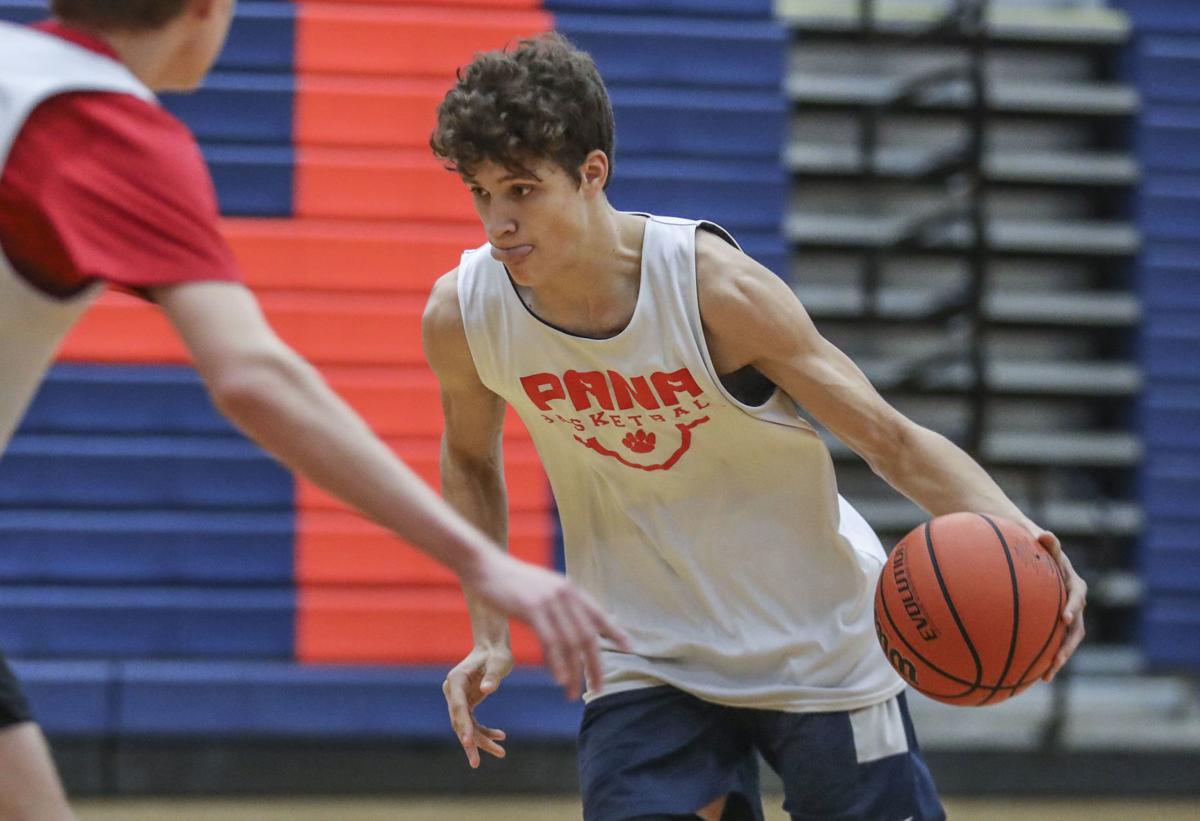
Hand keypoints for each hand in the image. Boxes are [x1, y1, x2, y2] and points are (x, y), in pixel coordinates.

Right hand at [444, 645, 512, 768]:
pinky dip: (485, 731)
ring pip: (466, 726)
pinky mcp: (467, 702)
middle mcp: (453, 691)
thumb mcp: (499, 662)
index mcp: (456, 680)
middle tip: (476, 763)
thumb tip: (486, 689)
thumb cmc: (497, 653)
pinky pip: (473, 722)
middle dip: (469, 742)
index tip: (468, 742)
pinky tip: (500, 736)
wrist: (493, 648)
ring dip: (481, 741)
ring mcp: (458, 698)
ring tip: (501, 752)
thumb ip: (493, 675)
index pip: (457, 707)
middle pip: (458, 721)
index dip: (463, 725)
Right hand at [463, 551, 630, 699]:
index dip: (615, 632)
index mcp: (570, 589)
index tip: (630, 648)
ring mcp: (550, 601)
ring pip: (570, 643)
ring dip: (575, 672)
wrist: (486, 566)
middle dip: (595, 665)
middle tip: (598, 688)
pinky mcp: (532, 609)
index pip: (599, 615)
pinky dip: (557, 663)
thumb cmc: (511, 581)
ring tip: (573, 694)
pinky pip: (550, 641)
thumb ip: (560, 603)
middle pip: (588, 636)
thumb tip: (574, 622)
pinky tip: (561, 679)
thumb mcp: (543, 588)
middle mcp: (565, 594)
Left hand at [1031, 528, 1086, 680]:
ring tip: (1045, 676)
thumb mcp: (1040, 542)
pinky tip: (1030, 674)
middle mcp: (1074, 602)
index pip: (1077, 595)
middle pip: (1076, 628)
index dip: (1073, 606)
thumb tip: (1045, 534)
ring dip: (1058, 659)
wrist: (1033, 556)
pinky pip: (1052, 643)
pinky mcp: (1054, 625)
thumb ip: (1045, 542)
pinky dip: (1045, 657)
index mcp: (1073, 582)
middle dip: (1068, 645)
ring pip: (1066, 641)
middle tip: (1057, 659)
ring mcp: (1066, 615)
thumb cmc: (1036, 547)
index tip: (1065, 617)